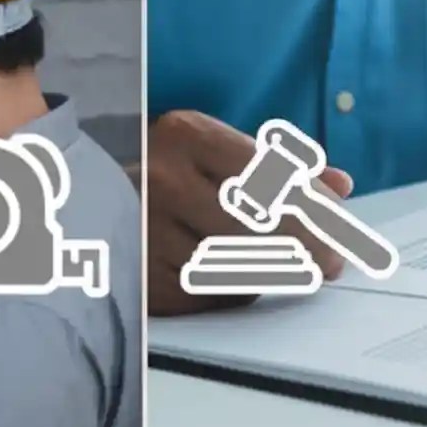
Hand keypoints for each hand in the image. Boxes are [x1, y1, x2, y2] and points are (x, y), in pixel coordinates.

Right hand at [146, 110, 354, 315]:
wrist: (84, 206)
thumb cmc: (167, 179)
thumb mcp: (216, 154)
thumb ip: (280, 167)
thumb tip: (340, 187)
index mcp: (186, 135)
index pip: (271, 176)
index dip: (315, 210)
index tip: (342, 232)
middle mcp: (163, 178)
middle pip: (261, 224)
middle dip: (308, 247)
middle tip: (330, 263)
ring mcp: (149, 229)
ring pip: (240, 262)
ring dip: (277, 271)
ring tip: (296, 270)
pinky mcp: (143, 275)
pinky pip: (211, 292)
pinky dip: (236, 289)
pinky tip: (239, 279)